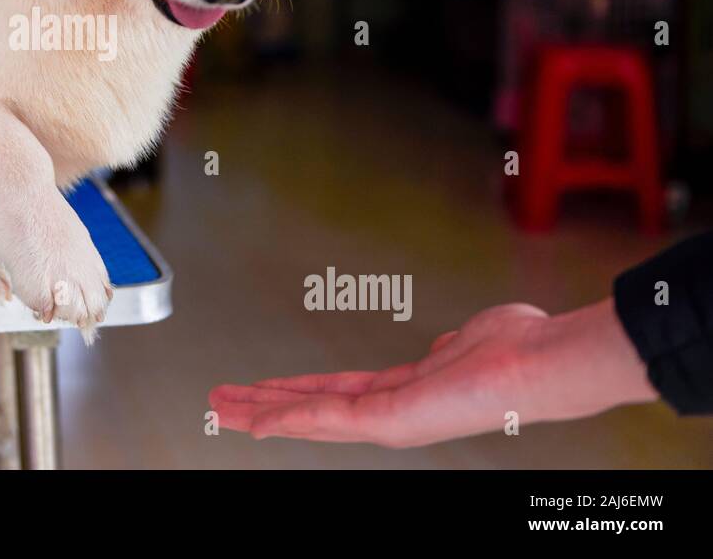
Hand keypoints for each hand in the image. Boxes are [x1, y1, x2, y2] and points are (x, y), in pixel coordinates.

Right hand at [209, 298, 656, 447]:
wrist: (542, 365)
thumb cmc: (519, 349)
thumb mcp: (468, 342)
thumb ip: (447, 348)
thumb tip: (440, 347)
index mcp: (409, 391)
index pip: (339, 395)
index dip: (298, 393)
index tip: (266, 390)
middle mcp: (394, 412)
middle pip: (313, 411)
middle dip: (265, 407)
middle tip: (223, 405)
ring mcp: (391, 421)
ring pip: (309, 419)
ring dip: (261, 414)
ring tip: (221, 409)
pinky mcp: (389, 421)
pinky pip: (325, 419)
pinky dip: (285, 419)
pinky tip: (256, 417)